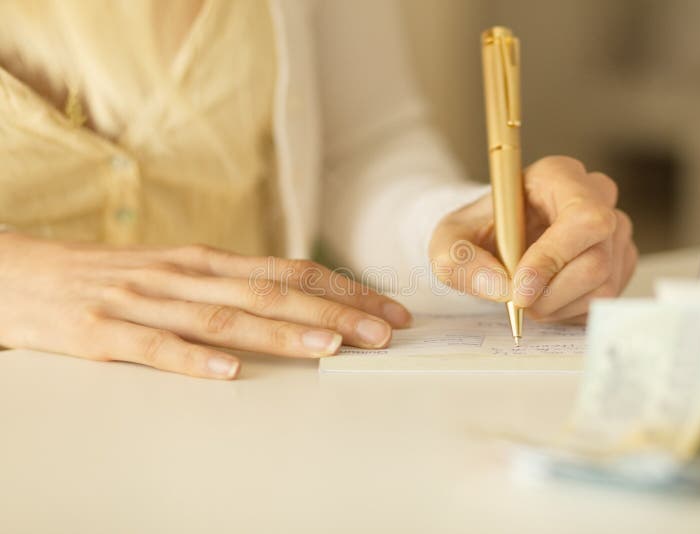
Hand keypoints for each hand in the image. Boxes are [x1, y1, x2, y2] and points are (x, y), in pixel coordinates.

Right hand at [0, 233, 411, 378]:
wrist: (22, 275)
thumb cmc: (110, 277)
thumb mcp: (178, 272)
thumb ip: (230, 287)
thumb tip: (294, 302)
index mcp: (207, 261)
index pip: (290, 271)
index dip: (343, 290)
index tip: (386, 310)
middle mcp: (185, 276)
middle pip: (272, 293)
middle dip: (334, 312)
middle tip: (382, 333)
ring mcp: (146, 301)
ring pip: (225, 317)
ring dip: (282, 332)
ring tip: (330, 346)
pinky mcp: (104, 332)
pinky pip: (155, 347)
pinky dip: (194, 359)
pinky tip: (229, 372)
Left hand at [429, 156, 636, 323]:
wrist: (493, 240)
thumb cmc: (476, 232)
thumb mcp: (448, 240)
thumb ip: (460, 260)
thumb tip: (500, 287)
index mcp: (559, 176)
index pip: (583, 217)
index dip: (553, 259)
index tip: (518, 289)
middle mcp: (597, 198)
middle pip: (597, 259)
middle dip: (551, 293)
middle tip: (517, 300)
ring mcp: (614, 231)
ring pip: (603, 286)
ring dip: (557, 306)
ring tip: (527, 297)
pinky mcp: (620, 262)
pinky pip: (605, 301)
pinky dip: (569, 311)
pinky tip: (546, 298)